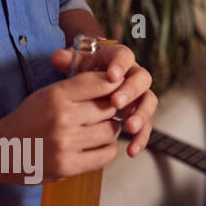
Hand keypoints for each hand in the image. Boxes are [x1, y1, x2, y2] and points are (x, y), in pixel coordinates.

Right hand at [0, 54, 125, 182]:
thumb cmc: (28, 119)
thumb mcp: (47, 95)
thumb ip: (79, 87)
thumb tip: (118, 81)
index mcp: (56, 95)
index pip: (103, 82)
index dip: (114, 85)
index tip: (115, 89)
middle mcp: (61, 118)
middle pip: (111, 107)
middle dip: (112, 108)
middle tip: (104, 112)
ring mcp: (64, 144)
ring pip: (112, 131)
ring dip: (110, 129)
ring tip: (98, 129)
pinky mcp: (66, 167)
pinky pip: (106, 154)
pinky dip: (107, 149)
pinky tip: (97, 146)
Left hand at [65, 42, 157, 156]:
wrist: (81, 96)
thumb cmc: (77, 79)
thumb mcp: (71, 69)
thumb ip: (67, 61)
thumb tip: (58, 57)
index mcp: (117, 60)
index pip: (124, 56)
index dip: (120, 65)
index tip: (111, 76)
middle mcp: (132, 76)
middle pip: (142, 79)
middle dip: (130, 91)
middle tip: (116, 103)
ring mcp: (138, 97)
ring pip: (148, 102)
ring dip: (141, 114)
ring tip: (129, 126)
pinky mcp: (137, 115)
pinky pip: (145, 126)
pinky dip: (141, 138)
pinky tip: (132, 150)